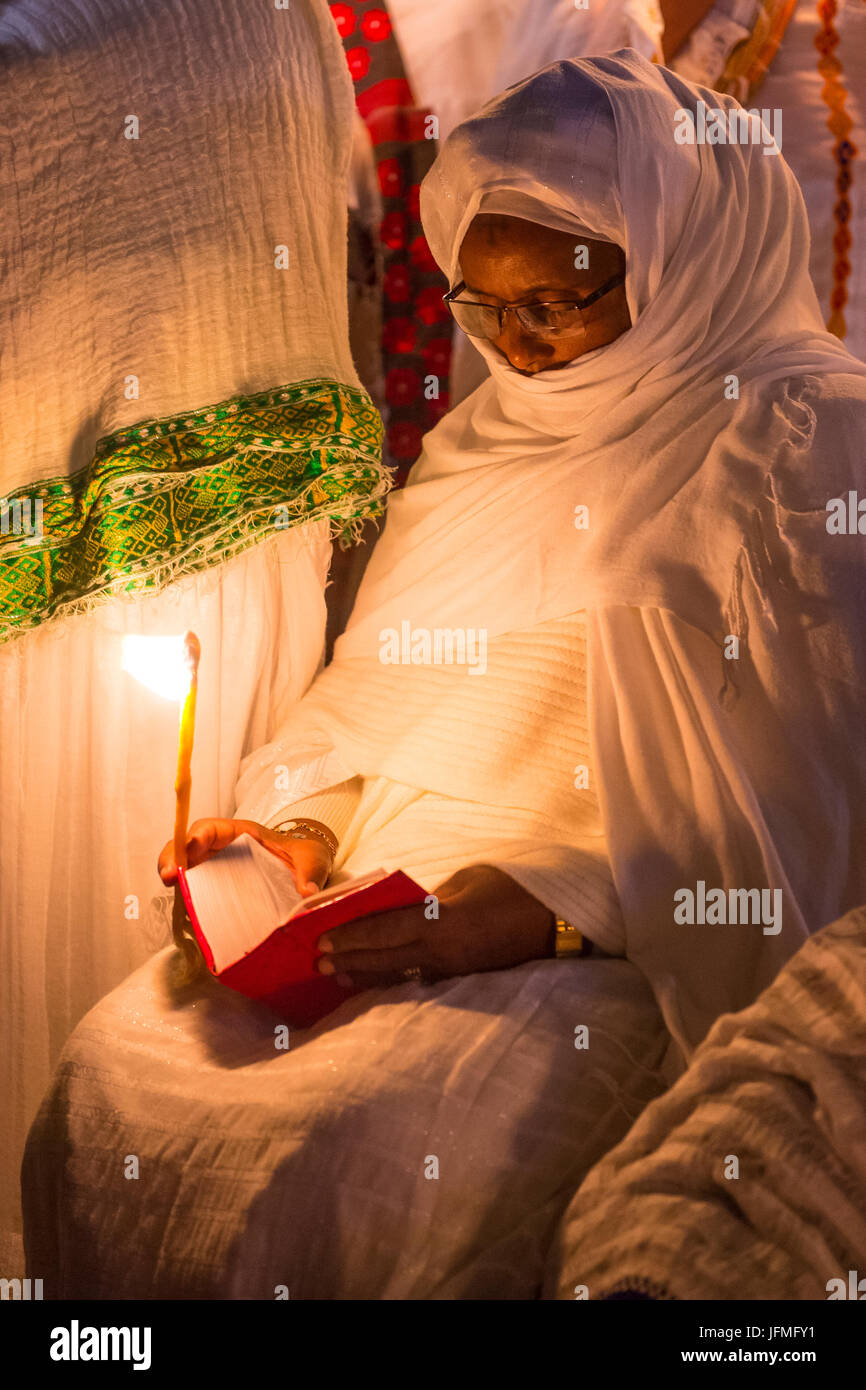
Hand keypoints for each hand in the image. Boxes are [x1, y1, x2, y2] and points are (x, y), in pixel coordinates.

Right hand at [158, 818, 332, 895]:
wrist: (306, 872)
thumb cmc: (304, 857)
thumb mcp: (311, 859)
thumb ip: (309, 872)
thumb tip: (306, 890)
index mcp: (242, 833)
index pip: (210, 828)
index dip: (195, 835)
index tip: (189, 848)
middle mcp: (223, 849)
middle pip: (186, 846)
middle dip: (172, 857)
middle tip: (167, 877)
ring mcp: (217, 869)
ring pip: (185, 868)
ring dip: (174, 877)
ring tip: (172, 893)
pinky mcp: (217, 889)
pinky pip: (195, 891)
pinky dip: (187, 898)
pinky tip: (188, 911)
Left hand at [317, 864, 553, 987]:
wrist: (558, 924)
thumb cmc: (515, 891)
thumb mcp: (468, 880)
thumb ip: (432, 896)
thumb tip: (403, 907)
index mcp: (443, 923)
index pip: (386, 930)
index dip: (352, 936)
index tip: (322, 940)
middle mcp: (443, 952)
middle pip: (385, 958)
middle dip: (350, 959)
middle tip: (318, 963)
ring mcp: (453, 969)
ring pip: (398, 973)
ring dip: (366, 973)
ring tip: (338, 975)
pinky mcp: (462, 977)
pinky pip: (418, 978)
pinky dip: (392, 977)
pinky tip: (377, 980)